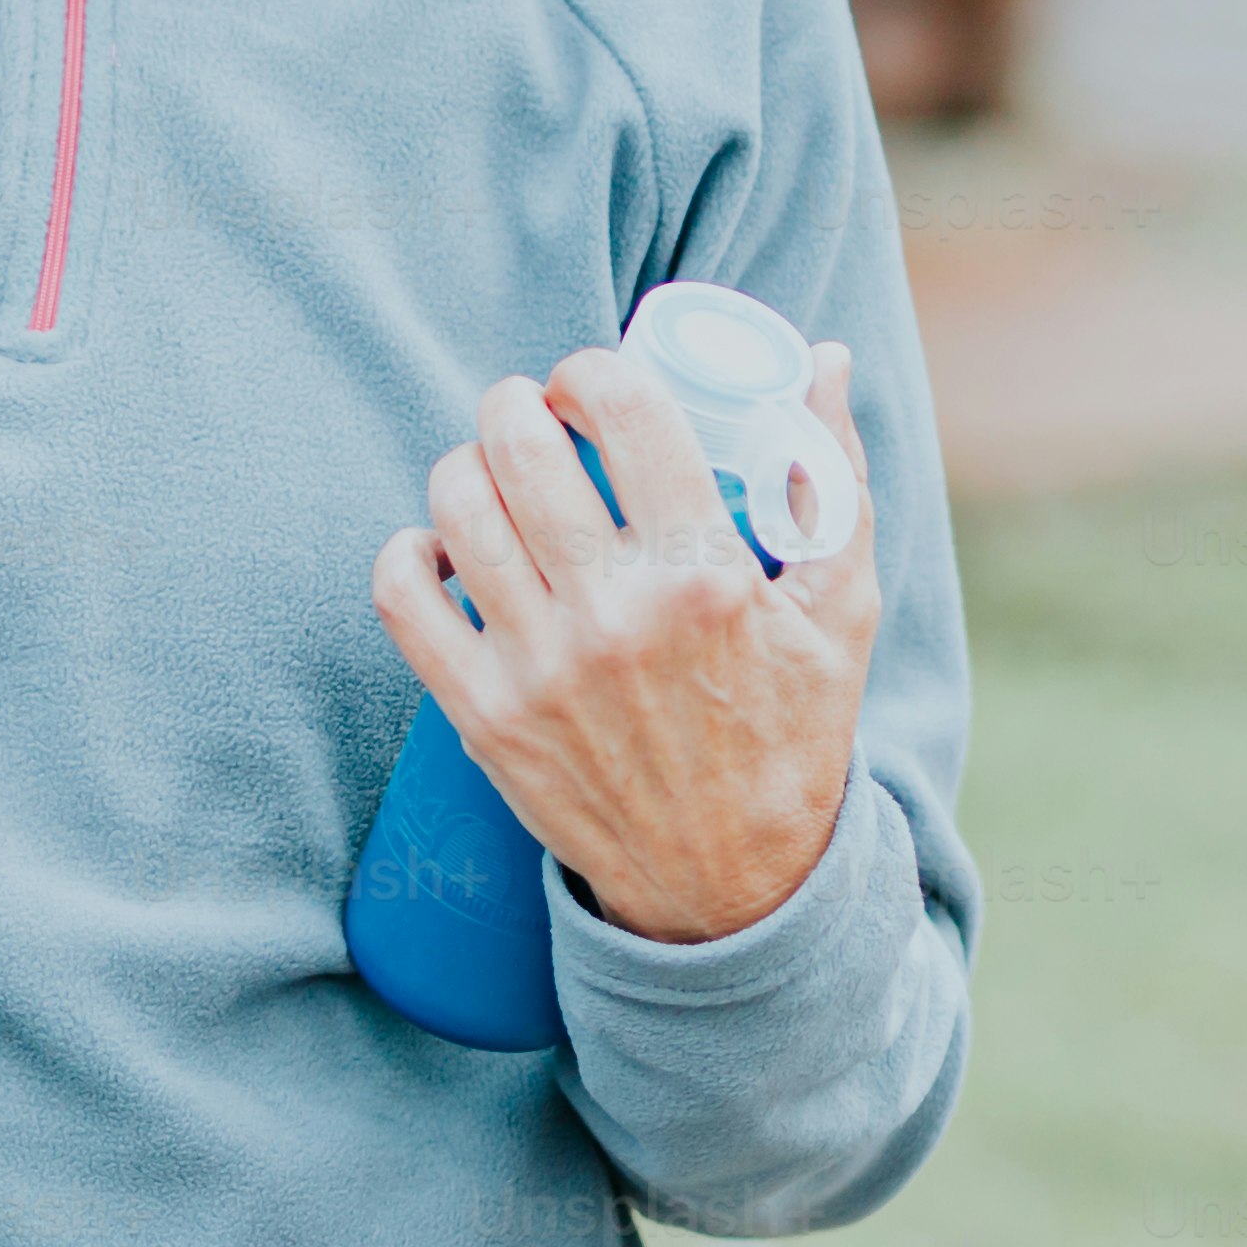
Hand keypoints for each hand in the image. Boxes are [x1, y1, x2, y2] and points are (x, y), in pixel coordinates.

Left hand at [371, 341, 879, 949]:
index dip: (592, 370)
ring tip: (491, 473)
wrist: (732, 889)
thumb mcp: (842, 608)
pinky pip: (404, 599)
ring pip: (457, 507)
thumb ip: (833, 475)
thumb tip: (824, 357)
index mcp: (708, 575)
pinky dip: (408, 553)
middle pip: (521, 445)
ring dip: (466, 465)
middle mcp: (615, 617)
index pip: (624, 411)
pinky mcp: (484, 718)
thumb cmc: (792, 735)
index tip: (590, 381)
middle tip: (532, 414)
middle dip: (518, 403)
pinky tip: (442, 546)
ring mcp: (540, 670)